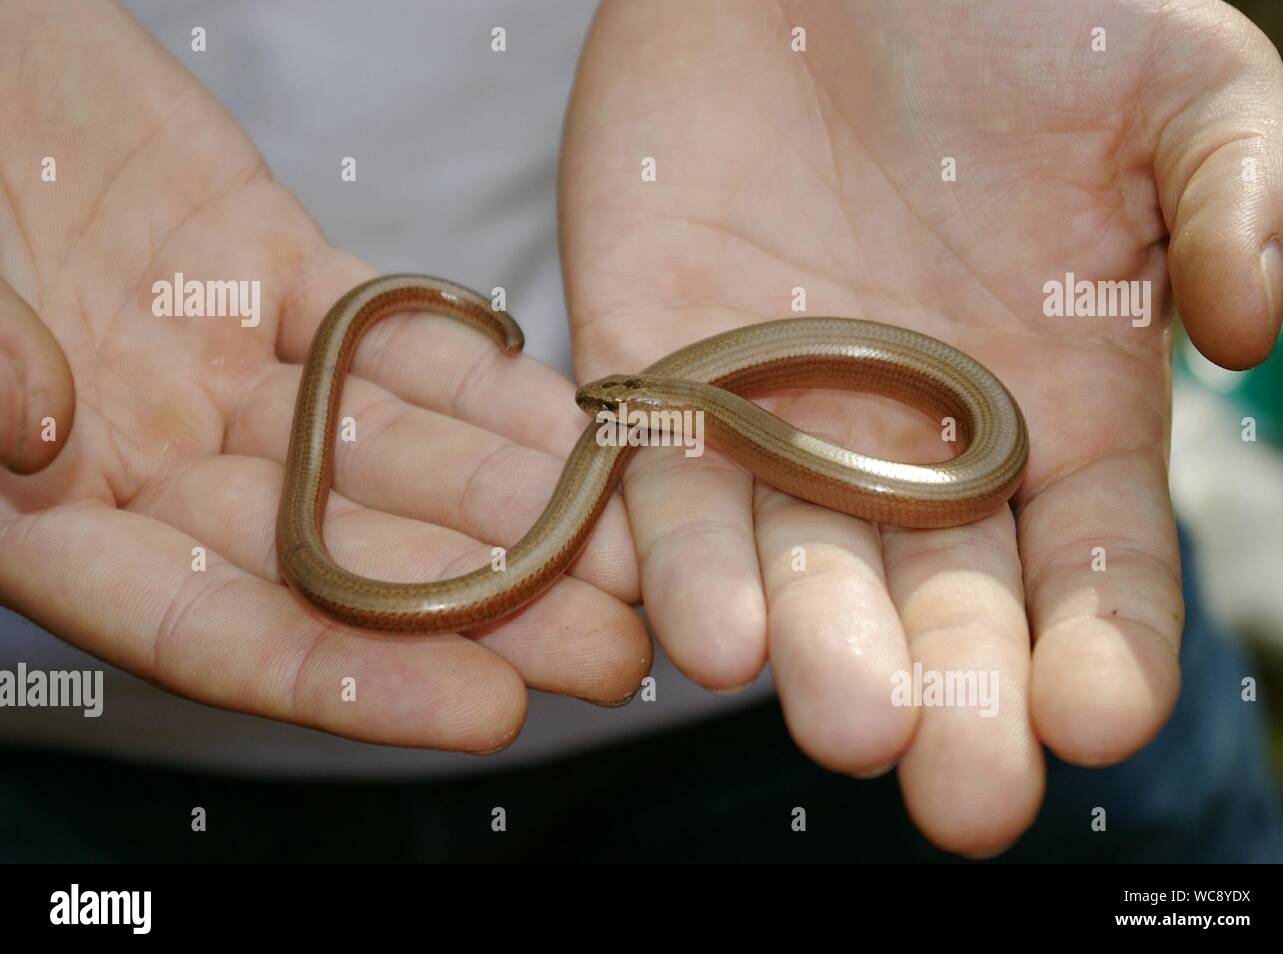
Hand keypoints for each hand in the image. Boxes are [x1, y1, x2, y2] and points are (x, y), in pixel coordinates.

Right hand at [0, 1, 645, 749]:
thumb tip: (42, 439)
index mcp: (52, 514)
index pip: (213, 628)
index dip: (349, 680)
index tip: (487, 711)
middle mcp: (156, 462)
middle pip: (339, 561)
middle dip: (482, 607)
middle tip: (612, 649)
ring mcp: (222, 370)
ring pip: (388, 454)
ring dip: (513, 503)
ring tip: (633, 545)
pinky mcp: (272, 273)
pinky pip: (387, 338)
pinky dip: (476, 377)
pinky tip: (571, 423)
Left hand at [560, 0, 1282, 853]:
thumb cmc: (1011, 3)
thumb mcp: (1171, 79)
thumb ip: (1242, 195)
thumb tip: (1259, 333)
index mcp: (1055, 402)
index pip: (1092, 564)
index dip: (1100, 648)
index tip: (1094, 718)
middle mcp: (915, 439)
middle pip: (942, 601)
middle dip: (955, 696)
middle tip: (959, 791)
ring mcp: (780, 415)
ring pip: (801, 568)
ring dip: (821, 653)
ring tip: (842, 720)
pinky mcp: (658, 375)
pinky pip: (666, 493)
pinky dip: (685, 566)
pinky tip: (714, 635)